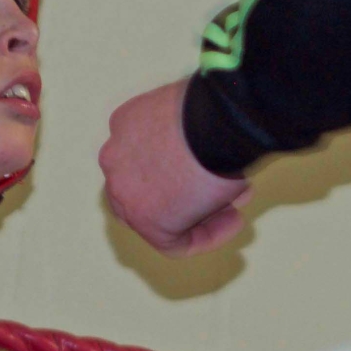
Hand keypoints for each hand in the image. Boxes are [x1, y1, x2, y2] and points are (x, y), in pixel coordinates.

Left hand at [99, 79, 251, 255]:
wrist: (211, 122)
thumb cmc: (211, 108)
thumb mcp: (196, 110)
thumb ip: (196, 136)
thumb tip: (217, 155)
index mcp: (125, 124)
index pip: (142, 155)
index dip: (180, 167)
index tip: (211, 166)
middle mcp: (115, 157)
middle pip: (143, 188)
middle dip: (182, 195)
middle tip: (218, 195)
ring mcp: (125, 191)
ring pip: (158, 216)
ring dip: (198, 216)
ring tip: (235, 208)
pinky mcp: (145, 222)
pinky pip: (174, 241)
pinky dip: (205, 237)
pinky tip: (234, 222)